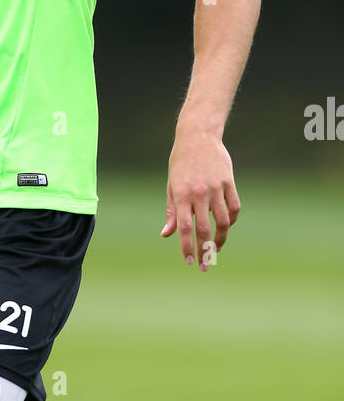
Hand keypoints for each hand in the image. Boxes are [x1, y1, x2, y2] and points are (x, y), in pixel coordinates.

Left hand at [161, 129, 239, 269]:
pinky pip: (234, 207)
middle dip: (205, 250)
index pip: (184, 228)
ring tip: (215, 249)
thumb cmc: (180, 163)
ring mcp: (216, 188)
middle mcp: (199, 194)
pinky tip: (226, 227)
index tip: (190, 262)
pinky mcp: (229, 182)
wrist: (198, 136)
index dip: (187, 247)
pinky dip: (232, 220)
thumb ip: (171, 211)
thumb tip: (166, 234)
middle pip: (205, 229)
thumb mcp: (171, 186)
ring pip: (223, 221)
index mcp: (181, 195)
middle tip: (205, 265)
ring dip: (220, 239)